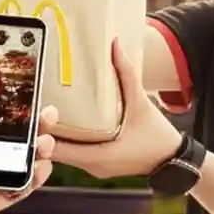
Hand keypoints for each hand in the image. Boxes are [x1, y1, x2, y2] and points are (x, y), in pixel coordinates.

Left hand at [0, 83, 57, 213]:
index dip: (10, 111)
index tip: (29, 97)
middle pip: (9, 143)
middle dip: (31, 130)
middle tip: (48, 116)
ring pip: (16, 166)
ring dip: (36, 153)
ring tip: (48, 141)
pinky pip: (13, 193)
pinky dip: (31, 182)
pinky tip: (43, 168)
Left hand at [51, 39, 181, 179]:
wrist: (175, 161)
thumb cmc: (157, 137)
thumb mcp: (141, 103)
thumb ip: (127, 74)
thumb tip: (115, 46)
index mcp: (97, 156)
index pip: (55, 150)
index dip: (42, 132)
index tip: (39, 112)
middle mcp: (91, 166)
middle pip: (55, 151)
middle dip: (44, 130)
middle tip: (38, 106)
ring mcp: (94, 167)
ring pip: (64, 154)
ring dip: (55, 135)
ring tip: (47, 110)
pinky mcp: (99, 164)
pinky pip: (75, 154)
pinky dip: (68, 140)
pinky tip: (66, 120)